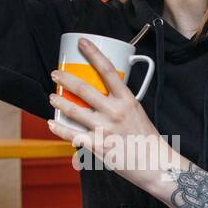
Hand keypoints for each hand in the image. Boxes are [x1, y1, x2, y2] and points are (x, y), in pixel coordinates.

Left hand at [48, 37, 163, 188]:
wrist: (155, 164)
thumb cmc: (146, 138)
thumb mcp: (137, 111)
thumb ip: (120, 101)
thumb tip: (102, 93)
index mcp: (127, 100)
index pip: (108, 70)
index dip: (93, 54)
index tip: (81, 43)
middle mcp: (115, 112)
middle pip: (84, 89)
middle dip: (65, 79)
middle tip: (55, 74)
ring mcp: (105, 129)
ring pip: (74, 111)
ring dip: (59, 102)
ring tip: (52, 97)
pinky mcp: (98, 146)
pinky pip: (72, 135)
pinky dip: (59, 129)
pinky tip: (52, 123)